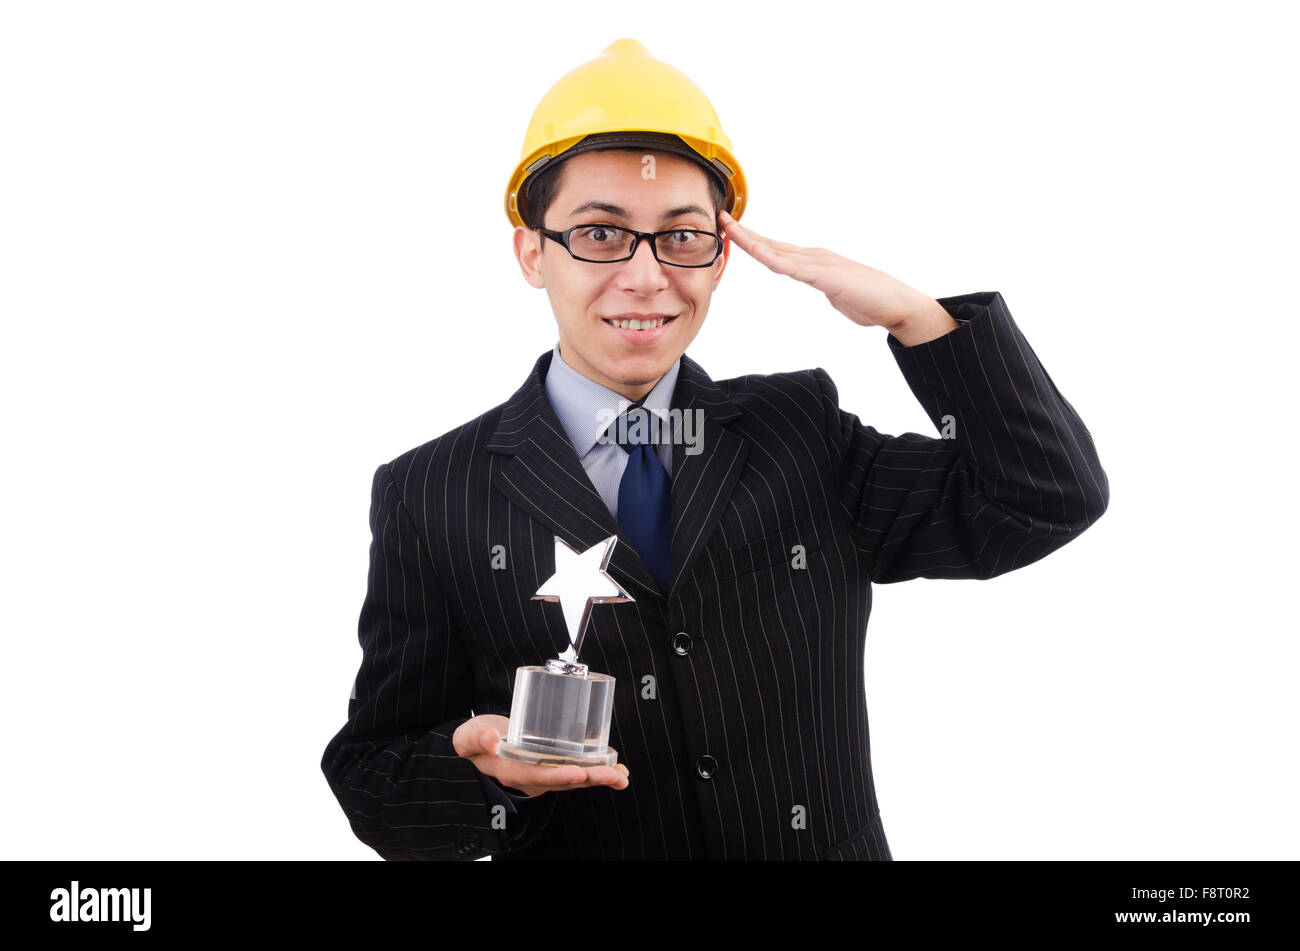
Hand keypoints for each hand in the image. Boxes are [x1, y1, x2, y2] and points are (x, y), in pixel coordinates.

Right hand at [453, 714, 629, 797]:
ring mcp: (542, 774)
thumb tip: (489, 739)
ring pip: (573, 779)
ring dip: (599, 778)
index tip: (578, 773)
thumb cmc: (475, 737)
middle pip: (562, 780)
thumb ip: (476, 737)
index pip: (535, 776)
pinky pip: (577, 773)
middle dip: (589, 779)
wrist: (480, 742)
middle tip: (613, 775)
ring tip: (622, 777)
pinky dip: (598, 773)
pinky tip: (617, 771)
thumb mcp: (467, 735)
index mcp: (509, 770)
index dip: (557, 776)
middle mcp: (529, 777)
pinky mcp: (552, 767)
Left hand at [718, 209, 957, 345]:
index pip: (776, 249)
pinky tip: (757, 252)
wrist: (898, 305)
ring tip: (729, 227)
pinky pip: (794, 268)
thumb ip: (825, 287)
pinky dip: (773, 258)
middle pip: (771, 244)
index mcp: (814, 262)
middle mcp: (814, 257)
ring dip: (751, 239)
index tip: (730, 232)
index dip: (752, 239)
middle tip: (719, 218)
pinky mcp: (827, 277)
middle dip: (744, 232)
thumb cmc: (871, 301)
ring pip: (777, 251)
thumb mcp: (838, 293)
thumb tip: (820, 286)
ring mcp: (820, 264)